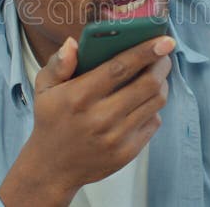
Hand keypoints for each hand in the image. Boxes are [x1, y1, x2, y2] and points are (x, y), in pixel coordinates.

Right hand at [0, 35, 174, 205]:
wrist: (52, 167)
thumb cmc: (51, 120)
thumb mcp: (45, 88)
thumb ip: (58, 63)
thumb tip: (73, 43)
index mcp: (79, 96)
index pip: (120, 67)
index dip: (145, 52)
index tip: (164, 41)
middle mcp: (100, 117)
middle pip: (147, 84)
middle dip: (161, 65)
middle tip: (163, 55)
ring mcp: (116, 137)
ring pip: (156, 102)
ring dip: (162, 84)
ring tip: (156, 74)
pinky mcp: (127, 152)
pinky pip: (153, 122)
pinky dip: (154, 107)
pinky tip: (145, 100)